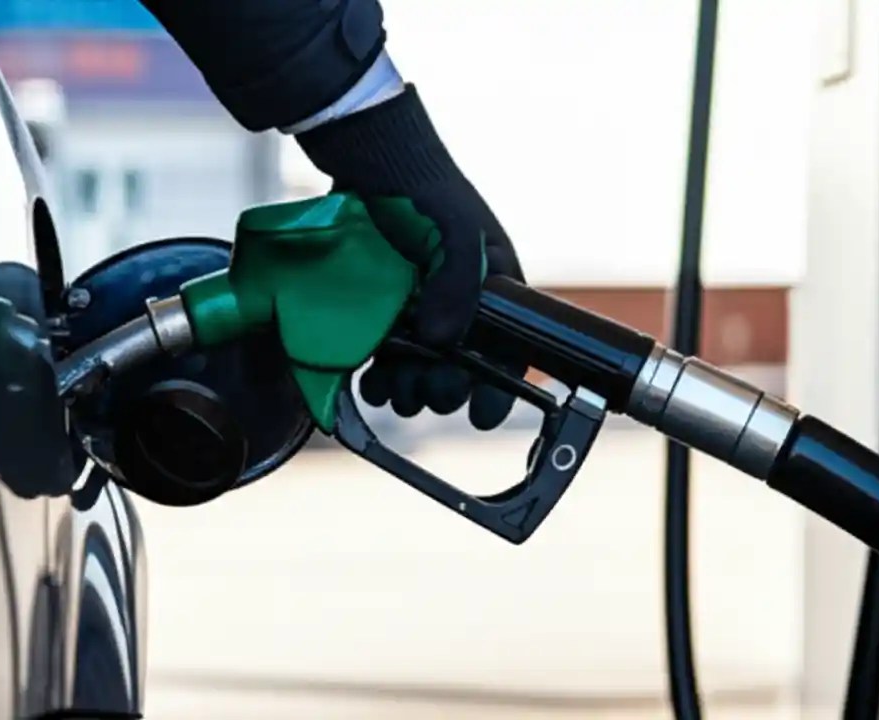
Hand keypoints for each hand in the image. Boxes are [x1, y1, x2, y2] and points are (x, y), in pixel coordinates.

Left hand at [296, 84, 523, 429]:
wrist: (369, 158)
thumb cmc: (427, 191)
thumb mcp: (457, 234)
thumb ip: (457, 287)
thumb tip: (438, 344)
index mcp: (494, 291)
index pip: (509, 351)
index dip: (498, 388)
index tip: (480, 416)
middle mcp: (458, 305)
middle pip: (460, 368)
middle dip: (444, 389)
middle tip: (426, 395)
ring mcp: (417, 309)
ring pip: (420, 368)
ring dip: (409, 390)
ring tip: (396, 393)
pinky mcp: (379, 309)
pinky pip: (383, 357)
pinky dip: (378, 376)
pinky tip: (371, 383)